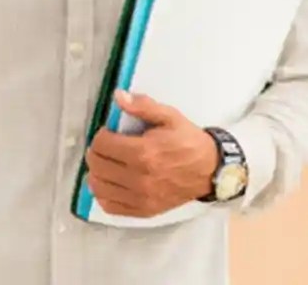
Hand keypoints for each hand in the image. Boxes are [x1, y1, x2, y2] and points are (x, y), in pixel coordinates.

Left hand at [84, 90, 217, 217]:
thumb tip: (119, 96)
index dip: (101, 135)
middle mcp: (140, 178)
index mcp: (144, 153)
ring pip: (99, 187)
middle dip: (96, 152)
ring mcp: (141, 198)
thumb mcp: (170, 117)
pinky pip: (110, 206)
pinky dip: (104, 194)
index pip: (102, 145)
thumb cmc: (189, 142)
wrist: (211, 170)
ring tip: (106, 163)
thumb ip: (143, 106)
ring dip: (96, 173)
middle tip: (106, 146)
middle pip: (97, 165)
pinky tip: (110, 182)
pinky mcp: (144, 210)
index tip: (109, 132)